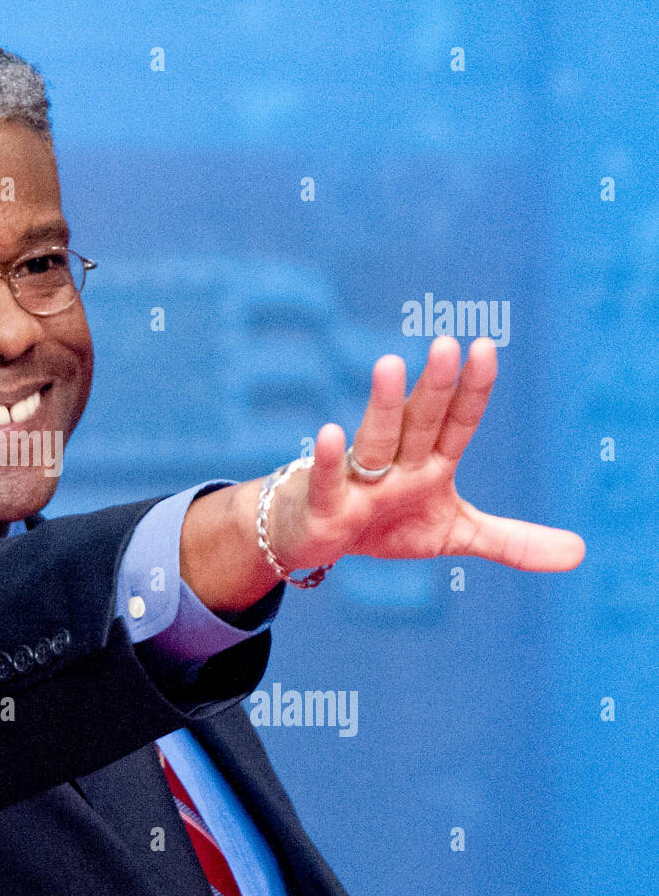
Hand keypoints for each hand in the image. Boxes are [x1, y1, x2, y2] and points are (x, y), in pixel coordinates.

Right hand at [266, 335, 584, 572]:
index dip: (471, 390)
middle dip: (434, 386)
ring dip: (382, 405)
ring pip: (375, 440)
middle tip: (447, 343)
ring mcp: (359, 482)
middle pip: (419, 422)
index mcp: (431, 465)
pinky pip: (328, 481)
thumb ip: (513, 540)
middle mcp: (396, 465)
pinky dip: (329, 460)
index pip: (456, 423)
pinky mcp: (324, 507)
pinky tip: (328, 432)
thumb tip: (580, 552)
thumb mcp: (455, 534)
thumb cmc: (385, 523)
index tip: (485, 347)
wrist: (315, 538)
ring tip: (389, 364)